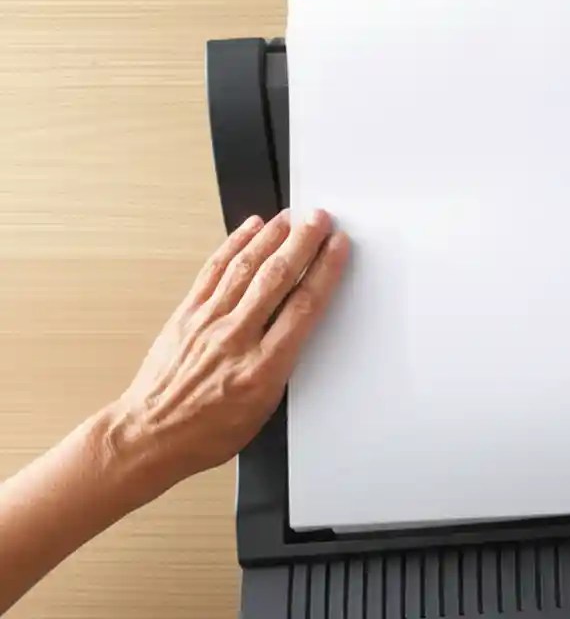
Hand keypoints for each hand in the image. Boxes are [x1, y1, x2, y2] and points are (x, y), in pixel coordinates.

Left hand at [107, 209, 348, 496]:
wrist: (149, 435)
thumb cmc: (206, 432)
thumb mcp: (264, 410)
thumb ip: (285, 364)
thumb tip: (302, 326)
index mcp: (262, 369)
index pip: (302, 307)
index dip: (324, 271)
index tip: (337, 248)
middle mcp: (234, 339)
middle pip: (277, 278)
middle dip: (303, 242)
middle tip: (319, 219)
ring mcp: (207, 322)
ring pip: (245, 267)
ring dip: (272, 236)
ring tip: (292, 217)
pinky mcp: (187, 313)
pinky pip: (214, 271)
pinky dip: (234, 245)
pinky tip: (250, 229)